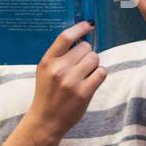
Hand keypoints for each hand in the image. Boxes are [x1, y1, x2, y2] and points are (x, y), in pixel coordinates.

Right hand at [25, 20, 107, 140]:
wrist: (45, 120)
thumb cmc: (47, 93)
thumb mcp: (44, 71)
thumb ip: (58, 56)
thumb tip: (81, 38)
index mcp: (48, 61)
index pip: (66, 37)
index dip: (80, 28)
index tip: (89, 25)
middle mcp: (59, 69)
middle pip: (85, 47)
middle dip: (87, 53)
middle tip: (81, 65)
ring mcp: (72, 81)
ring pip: (95, 58)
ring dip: (94, 64)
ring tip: (85, 74)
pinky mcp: (84, 93)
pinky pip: (101, 73)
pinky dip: (99, 75)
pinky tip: (91, 81)